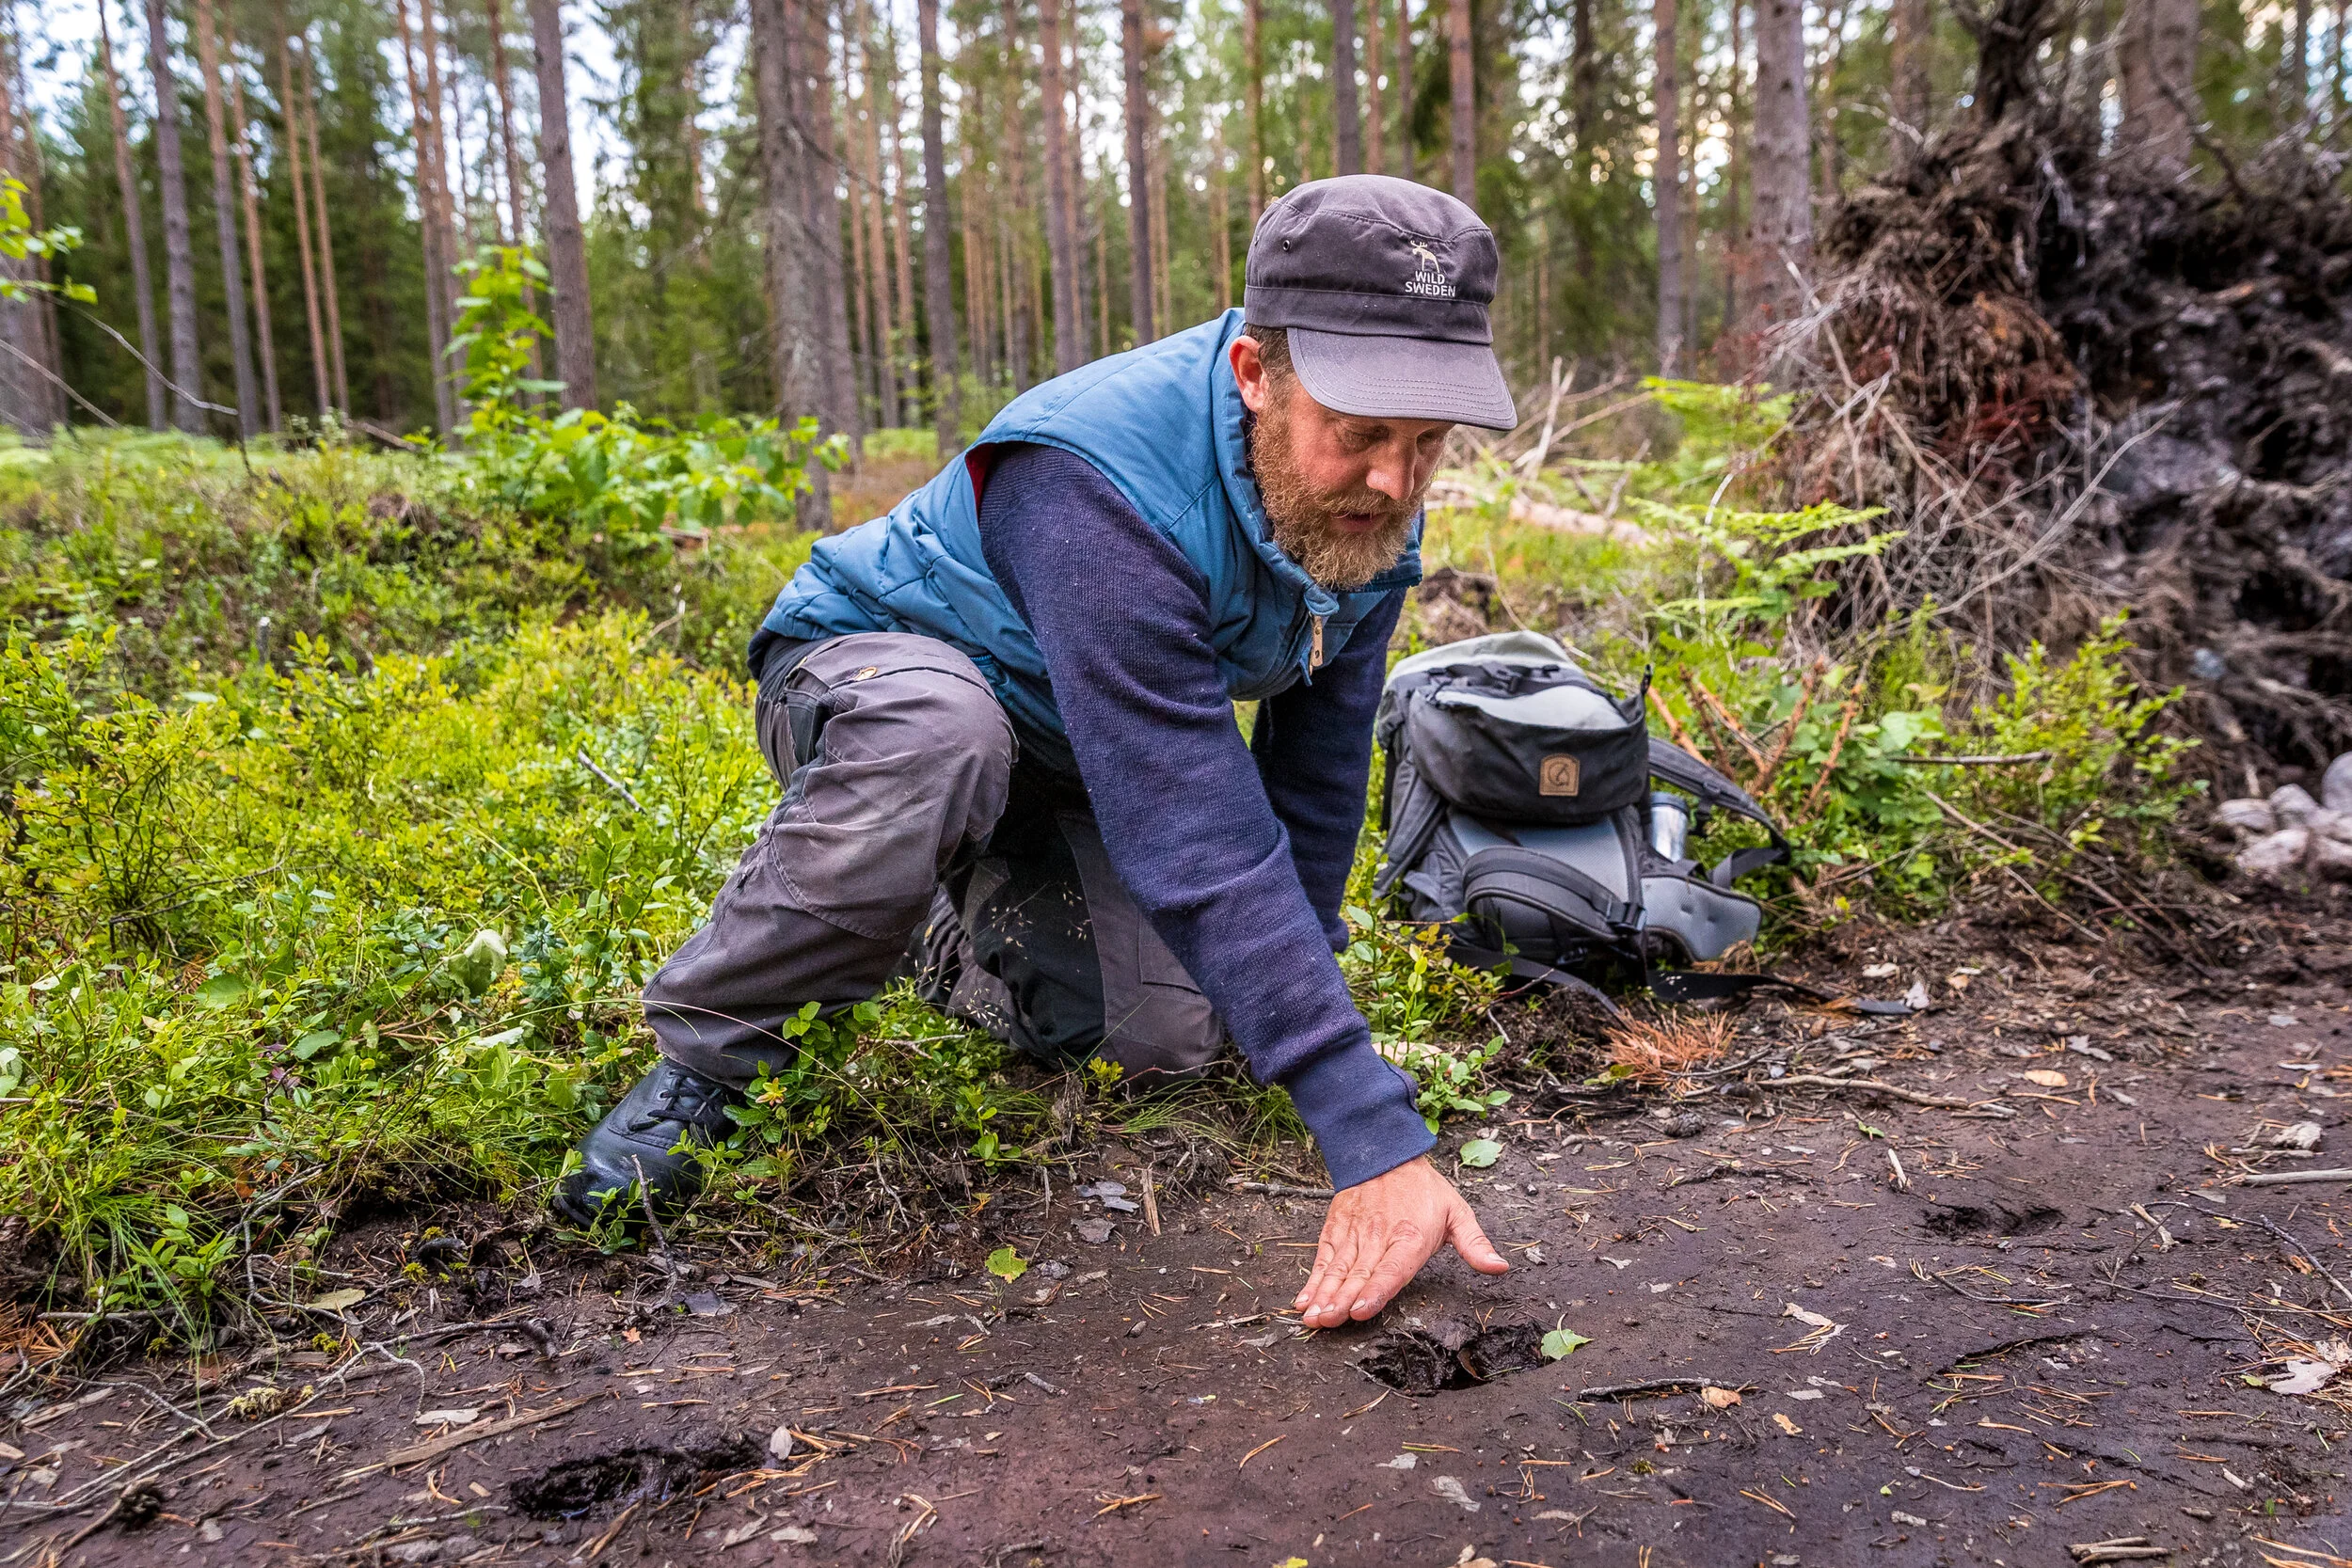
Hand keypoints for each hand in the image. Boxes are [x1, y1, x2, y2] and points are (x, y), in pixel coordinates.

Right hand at [1292, 1155, 1508, 1328]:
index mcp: (1410, 1237)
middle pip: (1358, 1274)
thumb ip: (1475, 1244)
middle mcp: (1379, 1237)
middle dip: (1341, 1301)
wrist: (1386, 1153)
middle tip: (1328, 1322)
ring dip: (1323, 1294)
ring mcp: (1355, 1233)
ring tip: (1313, 1317)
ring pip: (1337, 1268)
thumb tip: (1499, 1268)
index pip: (1392, 1269)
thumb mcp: (1457, 1212)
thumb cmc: (1423, 1189)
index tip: (1361, 1310)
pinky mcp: (1337, 1229)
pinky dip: (1312, 1279)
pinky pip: (1324, 1257)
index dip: (1376, 1290)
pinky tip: (1304, 1299)